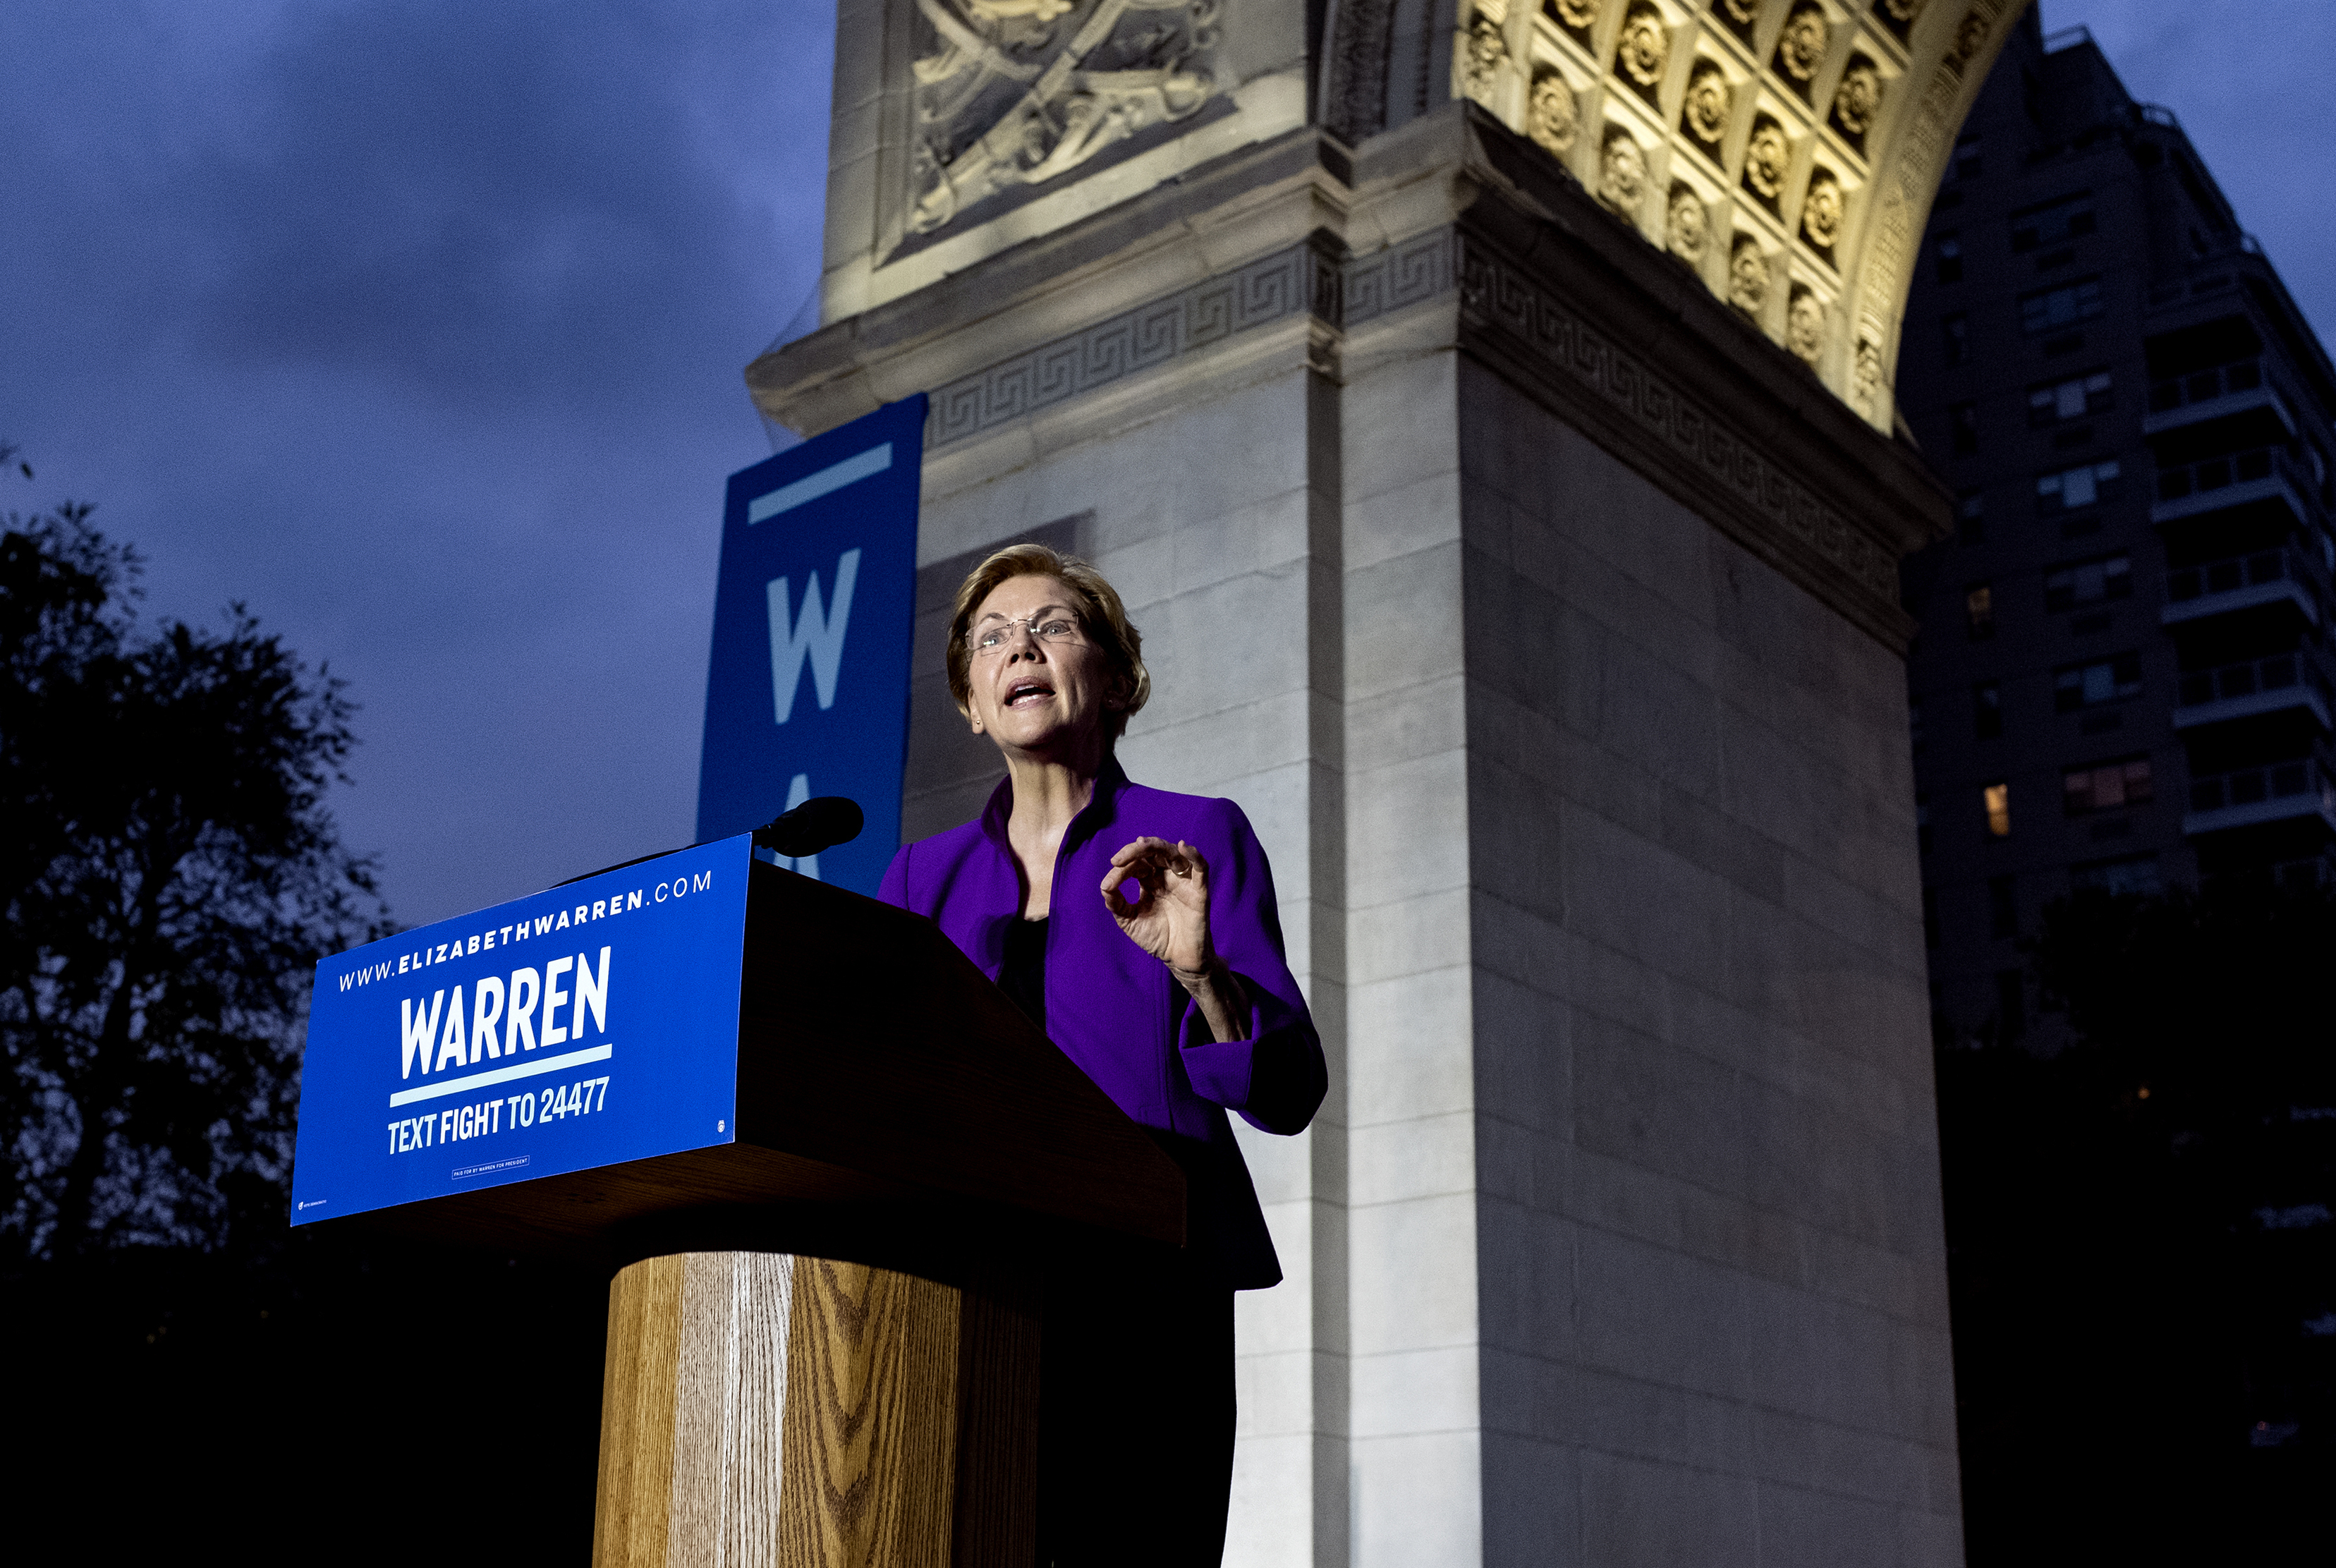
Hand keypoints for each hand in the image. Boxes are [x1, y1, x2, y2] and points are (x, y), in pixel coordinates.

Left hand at [1101, 836, 1214, 979]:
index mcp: (1149, 880)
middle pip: (1152, 852)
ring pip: (1173, 853)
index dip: (1120, 870)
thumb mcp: (1129, 921)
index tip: (1108, 886)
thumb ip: (1116, 903)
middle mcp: (1166, 876)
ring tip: (1140, 844)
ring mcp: (1183, 881)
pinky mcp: (1199, 891)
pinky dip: (1194, 854)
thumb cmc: (1156, 938)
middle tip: (1117, 860)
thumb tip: (1105, 886)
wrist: (1177, 959)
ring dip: (1156, 845)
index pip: (1135, 864)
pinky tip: (1182, 846)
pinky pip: (1201, 867)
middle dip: (1134, 851)